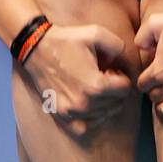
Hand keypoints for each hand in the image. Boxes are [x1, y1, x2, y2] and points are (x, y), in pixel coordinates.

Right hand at [22, 23, 136, 136]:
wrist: (36, 48)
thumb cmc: (66, 40)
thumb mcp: (96, 34)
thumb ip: (118, 46)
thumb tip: (122, 62)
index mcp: (96, 85)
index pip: (126, 89)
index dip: (121, 77)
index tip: (111, 69)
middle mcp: (84, 103)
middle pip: (117, 103)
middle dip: (114, 90)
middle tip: (102, 76)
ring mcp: (72, 112)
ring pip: (104, 115)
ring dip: (104, 102)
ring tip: (93, 86)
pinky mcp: (61, 116)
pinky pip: (85, 127)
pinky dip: (90, 117)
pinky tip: (87, 103)